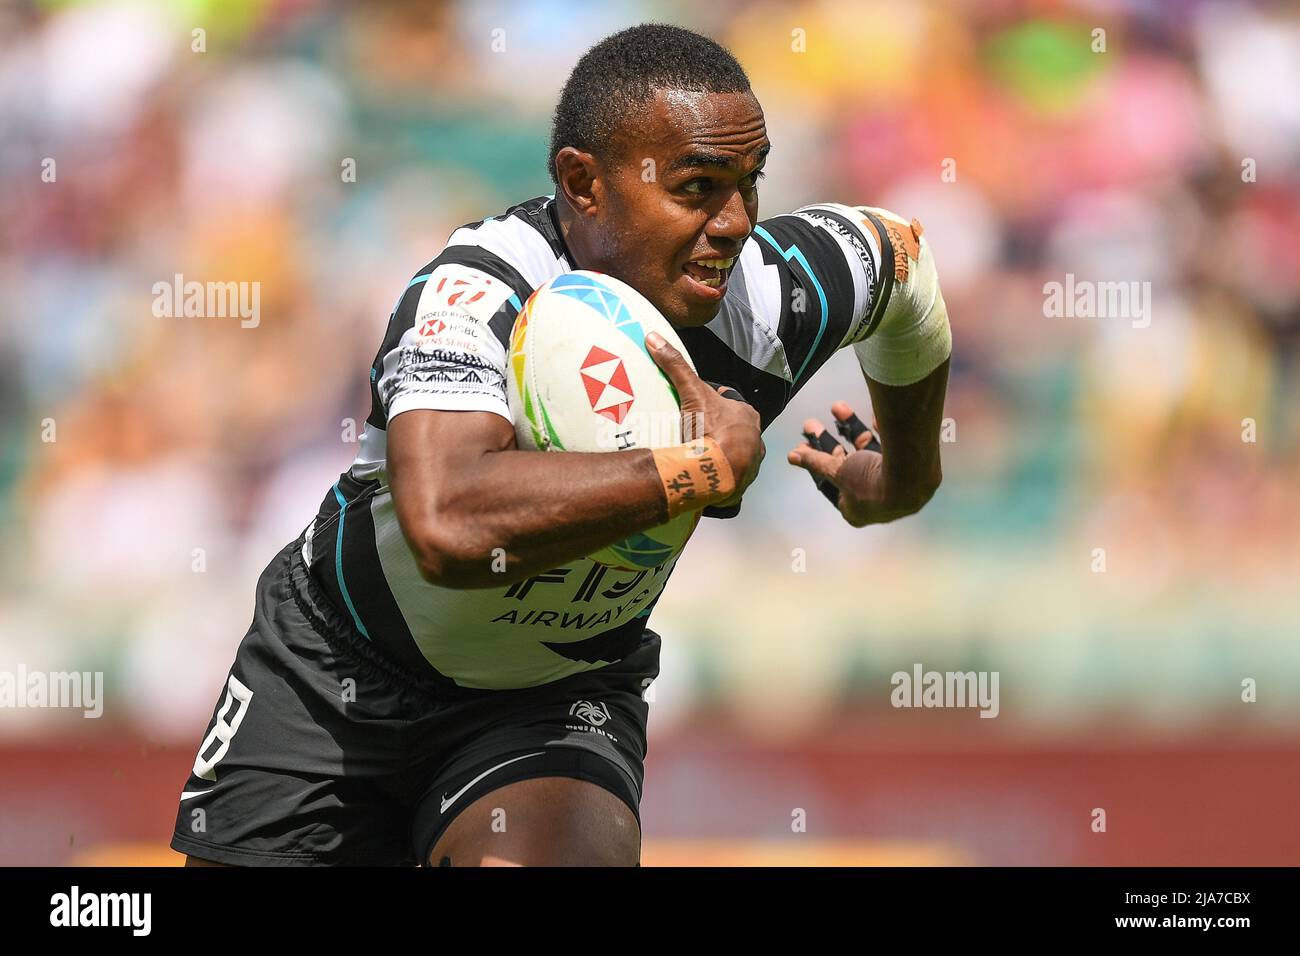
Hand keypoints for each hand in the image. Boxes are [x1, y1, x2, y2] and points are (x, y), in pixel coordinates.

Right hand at [646, 332, 763, 497]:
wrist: (716, 473)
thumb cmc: (710, 430)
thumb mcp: (692, 393)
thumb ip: (676, 365)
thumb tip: (654, 338)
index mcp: (747, 416)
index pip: (729, 405)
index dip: (711, 405)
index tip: (695, 410)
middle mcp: (755, 440)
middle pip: (731, 432)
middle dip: (716, 432)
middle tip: (692, 435)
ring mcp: (750, 465)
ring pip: (733, 456)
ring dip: (718, 456)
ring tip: (695, 458)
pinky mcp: (741, 486)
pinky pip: (728, 479)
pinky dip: (717, 477)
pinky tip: (702, 476)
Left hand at [787, 401, 899, 526]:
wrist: (913, 477)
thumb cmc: (870, 483)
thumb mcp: (836, 471)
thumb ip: (815, 462)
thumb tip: (792, 457)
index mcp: (855, 510)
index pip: (828, 483)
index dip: (814, 462)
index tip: (803, 444)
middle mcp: (875, 500)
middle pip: (846, 466)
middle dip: (827, 441)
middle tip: (812, 423)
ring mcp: (893, 483)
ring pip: (866, 452)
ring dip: (849, 429)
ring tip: (836, 406)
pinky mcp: (909, 467)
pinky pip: (890, 446)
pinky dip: (880, 430)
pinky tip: (875, 417)